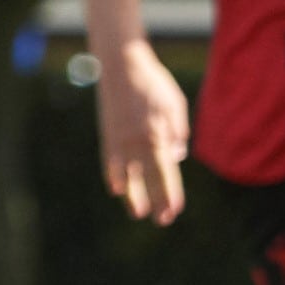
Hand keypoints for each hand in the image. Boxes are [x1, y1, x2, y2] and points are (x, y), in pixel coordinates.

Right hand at [96, 39, 191, 223]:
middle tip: (163, 221)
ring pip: (127, 175)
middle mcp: (136, 141)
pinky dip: (114, 175)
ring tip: (138, 213)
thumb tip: (176, 156)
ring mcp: (119, 138)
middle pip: (148, 178)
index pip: (166, 172)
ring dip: (133, 196)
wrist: (122, 64)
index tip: (174, 210)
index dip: (170, 192)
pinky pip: (110, 160)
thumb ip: (177, 132)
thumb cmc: (154, 84)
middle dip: (156, 200)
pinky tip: (117, 190)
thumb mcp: (175, 105)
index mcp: (156, 134)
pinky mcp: (107, 133)